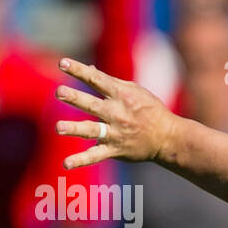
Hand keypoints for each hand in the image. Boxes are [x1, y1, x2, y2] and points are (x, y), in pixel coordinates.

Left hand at [56, 60, 179, 169]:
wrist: (168, 138)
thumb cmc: (151, 110)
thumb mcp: (135, 91)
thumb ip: (110, 82)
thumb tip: (89, 69)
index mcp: (122, 95)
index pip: (97, 80)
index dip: (79, 70)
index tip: (62, 63)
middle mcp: (118, 113)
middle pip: (92, 104)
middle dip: (75, 98)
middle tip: (59, 92)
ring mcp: (116, 133)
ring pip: (92, 130)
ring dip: (75, 128)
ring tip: (59, 127)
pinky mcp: (115, 149)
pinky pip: (96, 155)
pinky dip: (81, 160)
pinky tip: (66, 164)